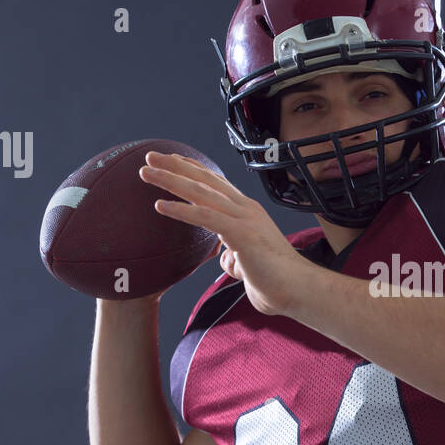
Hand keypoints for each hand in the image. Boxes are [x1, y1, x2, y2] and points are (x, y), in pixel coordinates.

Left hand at [138, 151, 313, 316]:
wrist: (299, 289)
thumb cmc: (276, 281)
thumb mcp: (248, 264)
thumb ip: (234, 256)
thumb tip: (225, 258)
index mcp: (248, 213)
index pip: (216, 184)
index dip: (193, 169)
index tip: (172, 160)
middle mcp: (245, 210)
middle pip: (205, 180)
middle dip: (175, 165)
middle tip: (150, 155)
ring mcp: (244, 219)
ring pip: (201, 192)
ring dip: (170, 179)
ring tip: (145, 171)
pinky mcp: (241, 234)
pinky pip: (205, 217)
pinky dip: (181, 209)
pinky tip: (160, 205)